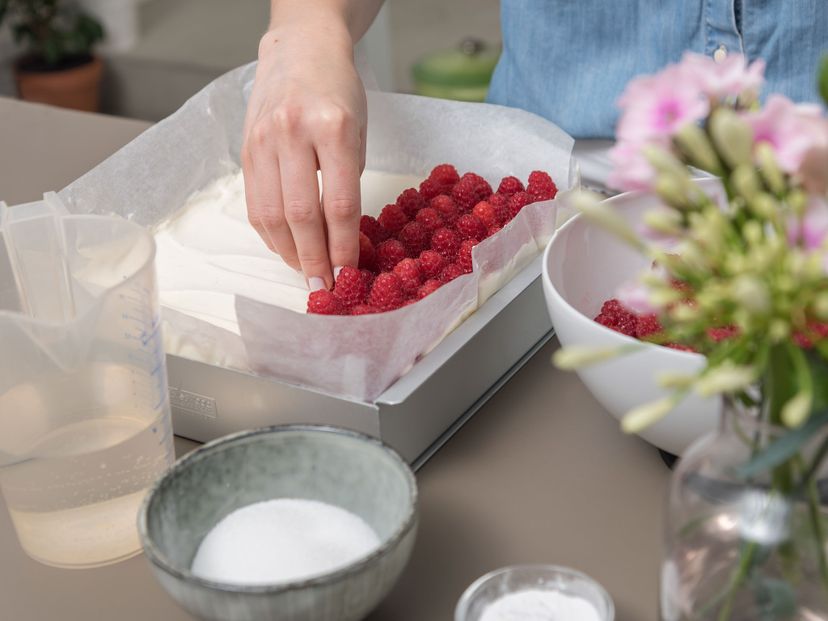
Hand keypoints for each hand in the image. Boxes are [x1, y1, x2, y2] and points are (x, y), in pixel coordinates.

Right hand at [242, 23, 366, 289]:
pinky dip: (270, 233)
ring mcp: (263, 141)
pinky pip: (254, 203)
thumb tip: (343, 239)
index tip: (350, 274)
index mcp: (332, 129)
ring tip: (304, 272)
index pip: (339, 205)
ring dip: (288, 252)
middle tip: (324, 287)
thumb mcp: (358, 131)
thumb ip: (348, 181)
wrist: (299, 50)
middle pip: (301, 216)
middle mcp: (292, 134)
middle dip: (314, 259)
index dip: (344, 247)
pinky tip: (284, 247)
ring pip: (270, 215)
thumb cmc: (338, 92)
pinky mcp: (245, 149)